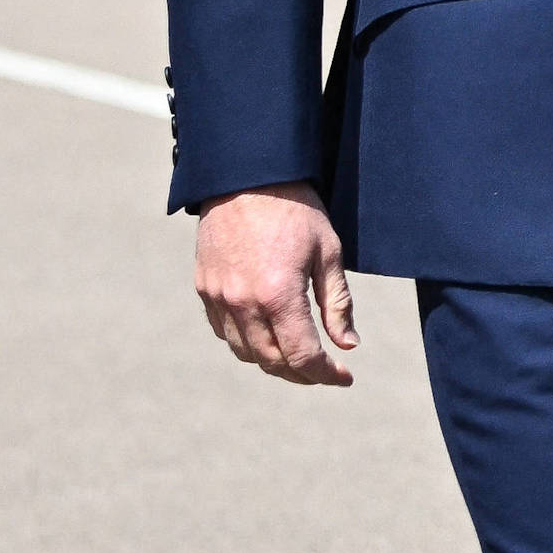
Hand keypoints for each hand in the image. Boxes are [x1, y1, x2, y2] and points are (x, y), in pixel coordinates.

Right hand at [196, 183, 357, 386]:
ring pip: (244, 352)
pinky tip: (266, 334)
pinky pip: (223, 331)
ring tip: (297, 356)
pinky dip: (246, 342)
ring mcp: (218, 296)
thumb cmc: (295, 209)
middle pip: (272, 361)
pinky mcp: (204, 287)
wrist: (246, 175)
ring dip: (273, 362)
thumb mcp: (328, 252)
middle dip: (302, 374)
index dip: (326, 374)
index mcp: (278, 295)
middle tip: (324, 370)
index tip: (344, 377)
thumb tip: (348, 345)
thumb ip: (338, 303)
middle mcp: (243, 302)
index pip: (302, 356)